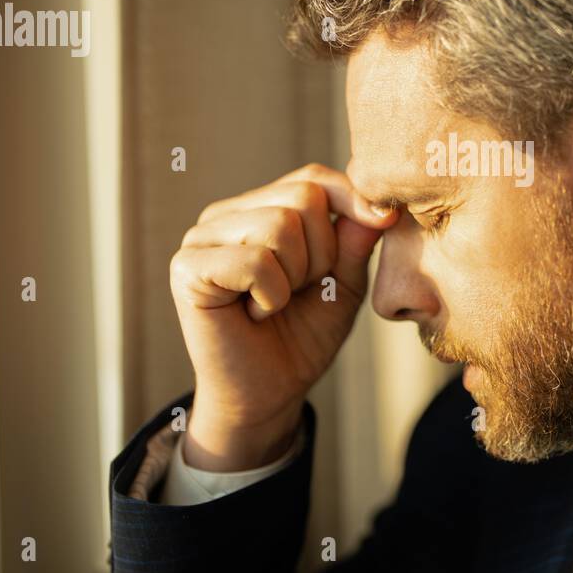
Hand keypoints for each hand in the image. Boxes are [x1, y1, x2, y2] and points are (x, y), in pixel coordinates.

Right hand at [168, 163, 397, 469]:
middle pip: (303, 197)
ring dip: (295, 277)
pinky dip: (270, 295)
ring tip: (275, 302)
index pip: (312, 177)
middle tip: (300, 290)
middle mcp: (227, 214)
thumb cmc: (302, 337)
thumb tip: (382, 202)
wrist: (269, 395)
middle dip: (322, 253)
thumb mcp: (344, 283)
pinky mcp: (188, 267)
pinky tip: (254, 313)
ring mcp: (202, 237)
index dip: (352, 198)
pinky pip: (254, 260)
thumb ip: (356, 240)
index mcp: (261, 209)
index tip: (383, 221)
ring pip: (280, 225)